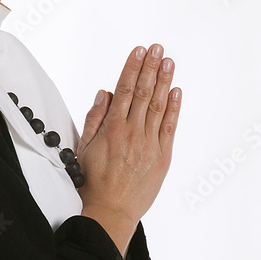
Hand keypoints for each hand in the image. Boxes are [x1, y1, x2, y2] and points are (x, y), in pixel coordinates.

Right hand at [76, 43, 180, 230]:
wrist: (111, 210)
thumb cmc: (94, 182)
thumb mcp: (85, 147)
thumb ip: (95, 119)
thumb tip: (105, 94)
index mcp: (112, 129)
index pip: (124, 90)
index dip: (132, 68)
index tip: (139, 52)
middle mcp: (132, 133)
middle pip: (143, 92)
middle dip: (151, 67)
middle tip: (157, 49)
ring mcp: (149, 144)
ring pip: (158, 106)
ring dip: (164, 81)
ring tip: (168, 62)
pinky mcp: (162, 156)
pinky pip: (170, 127)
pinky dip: (173, 108)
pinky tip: (175, 91)